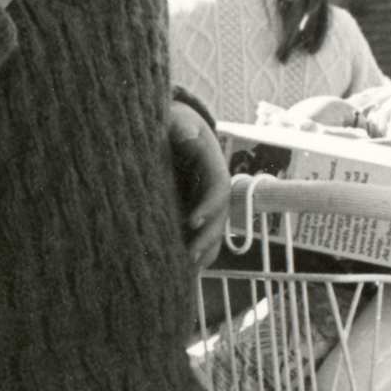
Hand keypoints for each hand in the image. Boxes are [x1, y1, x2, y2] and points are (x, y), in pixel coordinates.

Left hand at [169, 103, 229, 269]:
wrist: (170, 130)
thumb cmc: (172, 123)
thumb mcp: (175, 118)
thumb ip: (180, 125)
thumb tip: (186, 132)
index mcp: (213, 164)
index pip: (219, 187)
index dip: (209, 206)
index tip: (191, 221)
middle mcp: (213, 187)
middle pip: (220, 216)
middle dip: (208, 238)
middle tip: (190, 256)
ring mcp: (205, 202)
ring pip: (215, 231)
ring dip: (205, 252)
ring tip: (188, 271)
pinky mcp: (192, 212)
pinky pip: (201, 236)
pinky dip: (197, 254)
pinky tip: (184, 272)